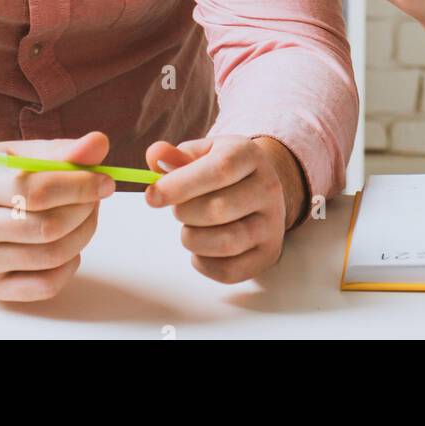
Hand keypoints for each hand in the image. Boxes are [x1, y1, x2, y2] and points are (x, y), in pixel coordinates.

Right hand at [0, 131, 113, 301]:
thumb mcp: (20, 153)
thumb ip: (61, 150)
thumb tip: (99, 144)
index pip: (37, 190)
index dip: (80, 185)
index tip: (105, 181)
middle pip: (46, 227)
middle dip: (84, 210)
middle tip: (96, 197)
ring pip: (51, 256)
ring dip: (83, 233)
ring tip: (85, 215)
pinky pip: (45, 285)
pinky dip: (70, 265)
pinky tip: (70, 244)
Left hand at [144, 135, 293, 283]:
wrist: (259, 188)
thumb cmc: (223, 171)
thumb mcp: (202, 154)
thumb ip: (174, 156)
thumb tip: (154, 156)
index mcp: (249, 155)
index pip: (219, 169)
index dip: (181, 184)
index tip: (152, 196)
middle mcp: (268, 187)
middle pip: (219, 209)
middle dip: (184, 213)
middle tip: (178, 209)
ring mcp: (272, 223)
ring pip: (226, 243)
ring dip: (193, 239)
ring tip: (190, 227)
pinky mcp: (268, 254)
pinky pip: (229, 271)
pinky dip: (204, 263)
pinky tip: (201, 247)